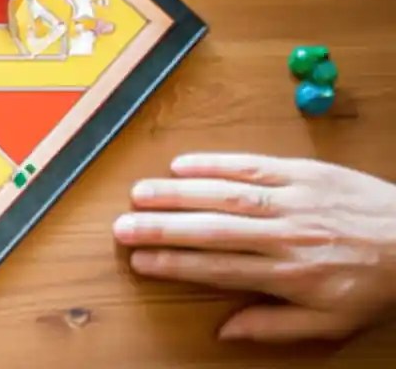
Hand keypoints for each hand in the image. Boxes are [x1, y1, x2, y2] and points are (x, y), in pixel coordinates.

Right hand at [115, 153, 395, 341]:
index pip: (220, 268)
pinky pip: (252, 164)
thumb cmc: (374, 284)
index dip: (176, 263)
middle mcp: (286, 234)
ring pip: (225, 194)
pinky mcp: (303, 171)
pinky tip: (182, 164)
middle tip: (122, 227)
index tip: (141, 261)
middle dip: (162, 228)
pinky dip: (214, 163)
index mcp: (291, 273)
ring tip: (139, 193)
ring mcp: (293, 198)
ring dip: (178, 192)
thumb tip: (224, 331)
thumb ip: (275, 326)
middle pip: (212, 229)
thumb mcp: (332, 323)